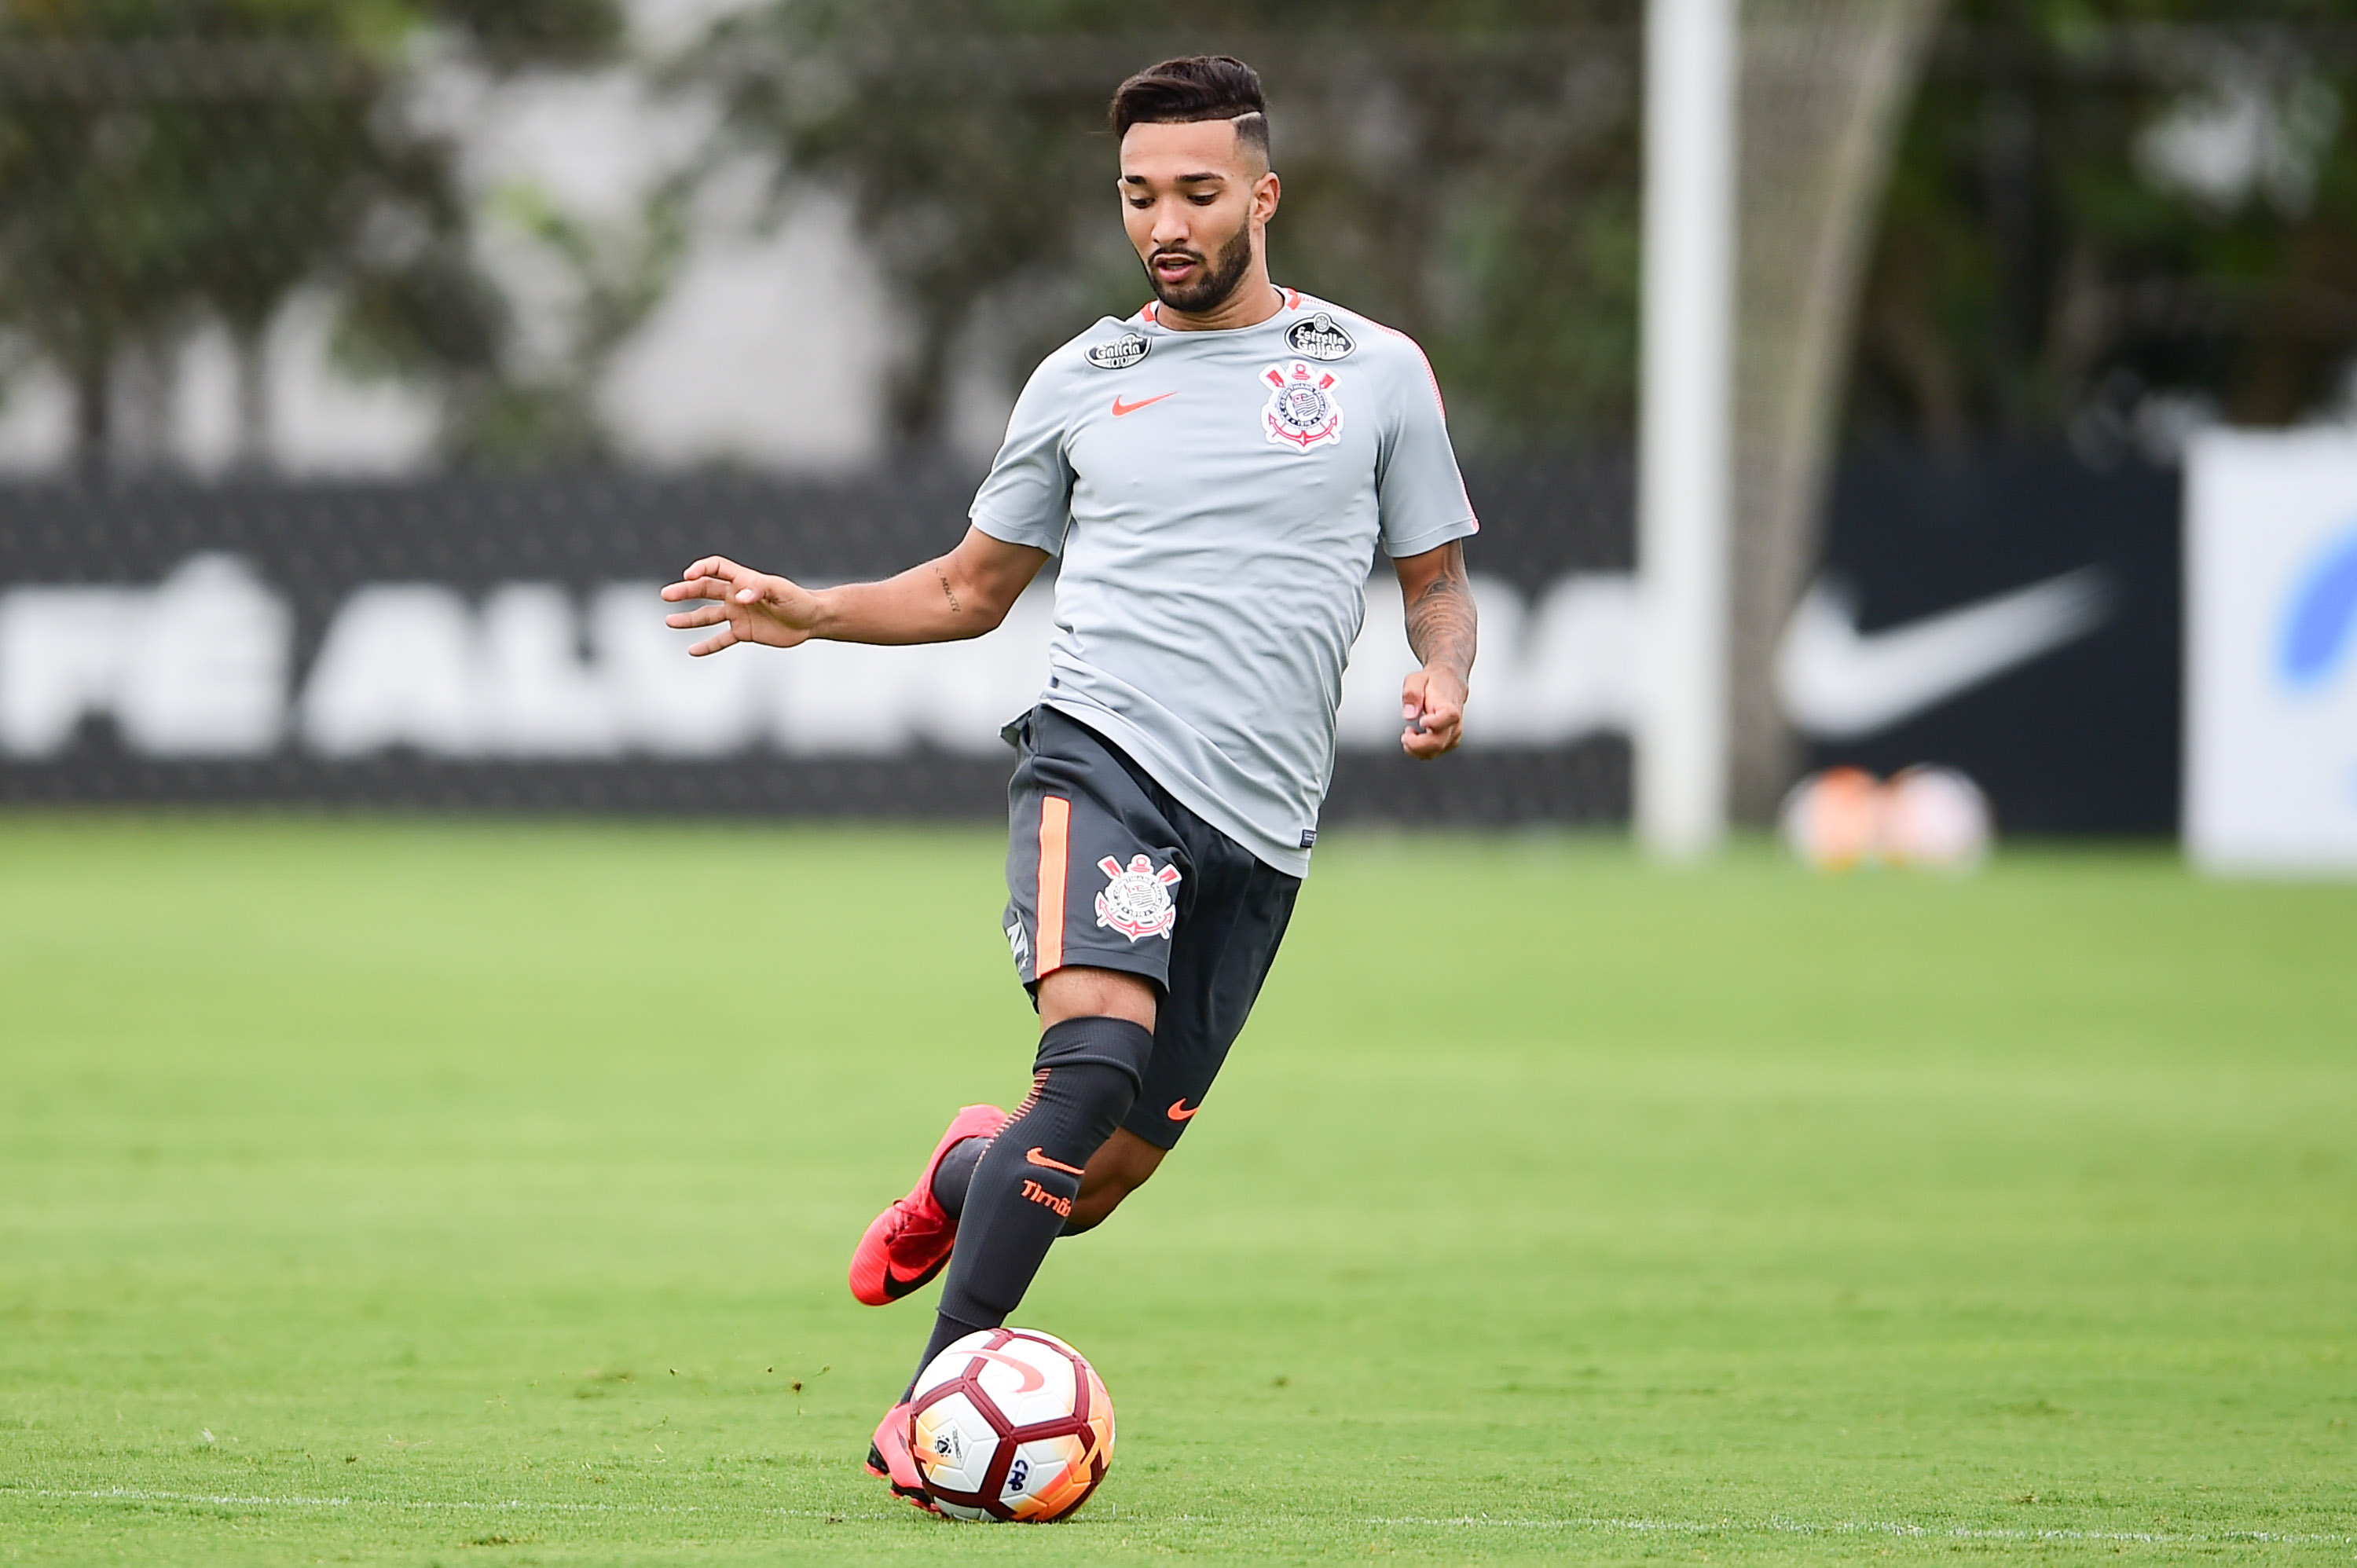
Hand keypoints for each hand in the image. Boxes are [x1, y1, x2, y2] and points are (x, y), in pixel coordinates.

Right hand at [659, 556, 821, 655]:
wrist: (811, 620)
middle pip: (705, 590)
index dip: (702, 568)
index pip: (717, 568)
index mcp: (744, 580)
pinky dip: (708, 645)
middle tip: (666, 595)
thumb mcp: (781, 591)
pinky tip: (693, 651)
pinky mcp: (744, 632)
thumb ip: (759, 590)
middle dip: (685, 591)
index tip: (689, 575)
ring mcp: (738, 614)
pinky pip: (721, 639)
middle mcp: (737, 595)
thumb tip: (740, 596)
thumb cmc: (798, 600)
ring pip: (707, 615)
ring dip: (688, 618)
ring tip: (669, 621)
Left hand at [1400, 664, 1465, 757]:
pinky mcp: (1449, 742)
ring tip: (1408, 733)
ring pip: (1435, 751)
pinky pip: (1433, 753)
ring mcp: (1453, 734)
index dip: (1435, 722)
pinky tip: (1414, 737)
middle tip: (1404, 735)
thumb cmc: (1432, 682)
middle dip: (1417, 744)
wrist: (1449, 683)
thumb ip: (1412, 694)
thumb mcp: (1416, 679)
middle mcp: (1455, 723)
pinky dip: (1419, 750)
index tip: (1420, 721)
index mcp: (1449, 705)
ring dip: (1416, 748)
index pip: (1449, 717)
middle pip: (1439, 742)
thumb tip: (1409, 715)